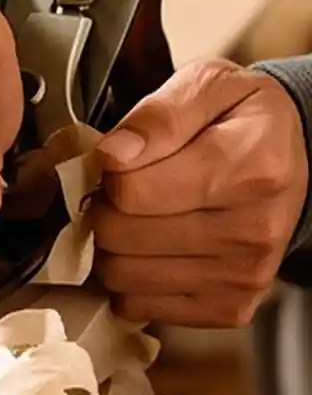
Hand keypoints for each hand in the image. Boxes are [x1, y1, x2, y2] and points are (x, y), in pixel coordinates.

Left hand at [93, 59, 308, 326]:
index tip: (116, 163)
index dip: (106, 173)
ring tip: (136, 219)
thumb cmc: (241, 120)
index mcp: (249, 167)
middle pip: (119, 236)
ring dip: (111, 248)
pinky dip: (130, 281)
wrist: (292, 158)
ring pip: (121, 276)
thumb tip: (111, 156)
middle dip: (103, 209)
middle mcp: (252, 229)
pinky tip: (150, 252)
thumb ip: (156, 116)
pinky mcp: (229, 308)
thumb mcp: (206, 86)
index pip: (130, 191)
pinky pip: (138, 306)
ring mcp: (243, 275)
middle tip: (121, 191)